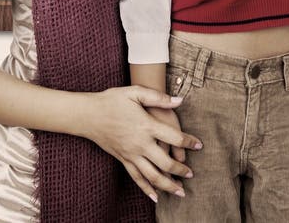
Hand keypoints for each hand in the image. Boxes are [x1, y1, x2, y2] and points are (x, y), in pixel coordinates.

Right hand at [84, 86, 200, 203]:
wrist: (89, 114)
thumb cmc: (113, 100)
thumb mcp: (135, 92)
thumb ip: (158, 96)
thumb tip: (180, 100)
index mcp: (146, 125)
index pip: (174, 137)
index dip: (189, 142)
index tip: (199, 145)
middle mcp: (140, 143)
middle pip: (165, 163)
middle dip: (181, 170)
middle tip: (191, 174)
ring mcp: (131, 154)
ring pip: (152, 176)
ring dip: (168, 185)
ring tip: (180, 191)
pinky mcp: (123, 160)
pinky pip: (137, 178)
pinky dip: (147, 189)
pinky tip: (156, 197)